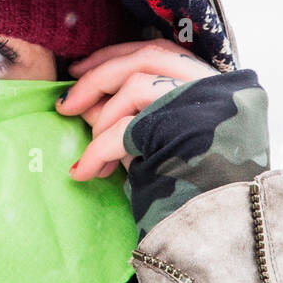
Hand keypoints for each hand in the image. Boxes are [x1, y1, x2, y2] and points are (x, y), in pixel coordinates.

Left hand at [54, 39, 218, 179]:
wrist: (213, 231)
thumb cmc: (185, 192)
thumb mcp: (154, 146)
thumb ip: (125, 117)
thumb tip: (85, 100)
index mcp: (214, 85)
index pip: (159, 51)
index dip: (115, 57)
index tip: (81, 70)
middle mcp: (216, 87)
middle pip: (146, 58)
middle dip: (96, 79)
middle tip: (65, 104)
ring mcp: (207, 106)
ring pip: (136, 86)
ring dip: (102, 120)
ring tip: (91, 158)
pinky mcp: (189, 132)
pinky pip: (127, 129)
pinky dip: (98, 150)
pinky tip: (85, 171)